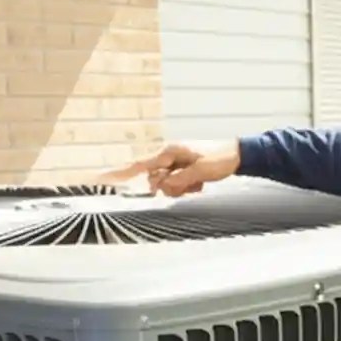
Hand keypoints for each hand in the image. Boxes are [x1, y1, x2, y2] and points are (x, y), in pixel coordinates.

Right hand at [102, 140, 241, 196]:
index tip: (101, 178)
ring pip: (168, 185)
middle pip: (156, 180)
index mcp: (170, 152)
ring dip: (182, 189)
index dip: (121, 173)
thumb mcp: (199, 172)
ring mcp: (177, 163)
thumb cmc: (220, 159)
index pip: (141, 165)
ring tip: (199, 184)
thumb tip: (159, 187)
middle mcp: (169, 156)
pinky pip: (178, 184)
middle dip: (171, 188)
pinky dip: (187, 188)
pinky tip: (200, 184)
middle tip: (192, 185)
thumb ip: (177, 180)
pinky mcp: (184, 169)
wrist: (239, 154)